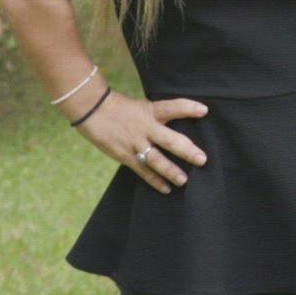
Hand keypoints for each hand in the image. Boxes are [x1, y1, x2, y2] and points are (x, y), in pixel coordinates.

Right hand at [72, 90, 207, 194]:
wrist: (92, 110)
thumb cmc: (122, 108)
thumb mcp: (144, 106)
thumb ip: (160, 115)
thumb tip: (182, 122)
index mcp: (151, 111)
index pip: (173, 107)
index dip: (188, 108)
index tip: (204, 111)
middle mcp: (145, 127)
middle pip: (168, 140)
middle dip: (186, 151)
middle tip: (201, 160)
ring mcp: (134, 143)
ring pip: (155, 159)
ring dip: (170, 171)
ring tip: (183, 180)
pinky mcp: (124, 155)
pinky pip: (142, 170)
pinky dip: (154, 180)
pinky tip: (166, 188)